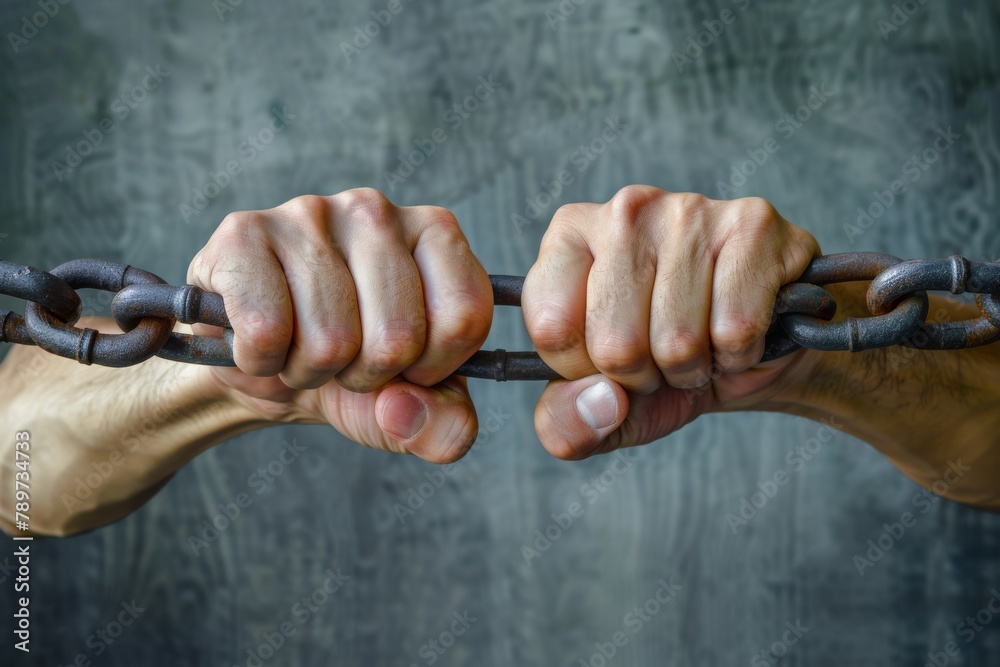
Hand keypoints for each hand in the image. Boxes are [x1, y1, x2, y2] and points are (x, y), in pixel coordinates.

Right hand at [187, 189, 492, 461]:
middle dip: (365, 375)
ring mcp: (309, 213)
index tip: (407, 365)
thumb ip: (446, 426)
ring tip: (302, 346)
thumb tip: (402, 409)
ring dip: (311, 370)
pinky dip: (261, 360)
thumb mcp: (413, 407)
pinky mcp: (243, 232)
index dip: (432, 367)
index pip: (464, 316)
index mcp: (435, 234)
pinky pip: (266, 330)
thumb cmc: (350, 367)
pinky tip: (263, 337)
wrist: (263, 361)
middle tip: (344, 358)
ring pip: (331, 339)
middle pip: (397, 336)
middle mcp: (377, 211)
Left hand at [522, 186, 820, 458]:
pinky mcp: (753, 225)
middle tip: (661, 353)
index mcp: (568, 237)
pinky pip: (735, 329)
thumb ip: (566, 424)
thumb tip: (600, 403)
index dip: (584, 370)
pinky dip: (739, 352)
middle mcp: (623, 211)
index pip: (552, 328)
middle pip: (614, 342)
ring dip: (693, 366)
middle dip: (643, 375)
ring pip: (677, 339)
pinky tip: (735, 329)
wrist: (752, 353)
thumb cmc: (662, 365)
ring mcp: (689, 210)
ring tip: (700, 341)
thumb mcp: (602, 406)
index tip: (607, 359)